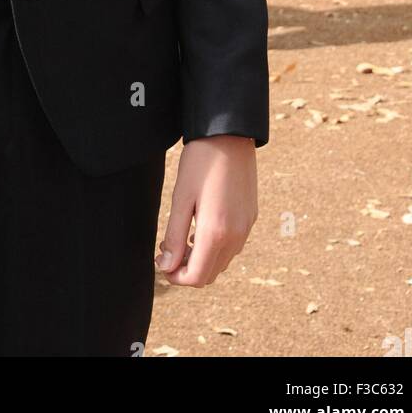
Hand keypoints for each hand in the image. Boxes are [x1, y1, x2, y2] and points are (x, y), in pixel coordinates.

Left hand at [155, 135, 257, 285]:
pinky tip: (200, 227)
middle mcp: (236, 236)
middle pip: (210, 274)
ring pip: (221, 262)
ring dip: (201, 259)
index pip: (196, 277)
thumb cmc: (201, 162)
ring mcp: (246, 228)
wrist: (230, 135)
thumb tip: (166, 266)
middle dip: (187, 270)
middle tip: (168, 251)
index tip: (161, 262)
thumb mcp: (181, 198)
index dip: (175, 277)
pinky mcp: (250, 218)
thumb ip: (174, 236)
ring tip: (181, 237)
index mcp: (216, 233)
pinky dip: (214, 247)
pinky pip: (232, 246)